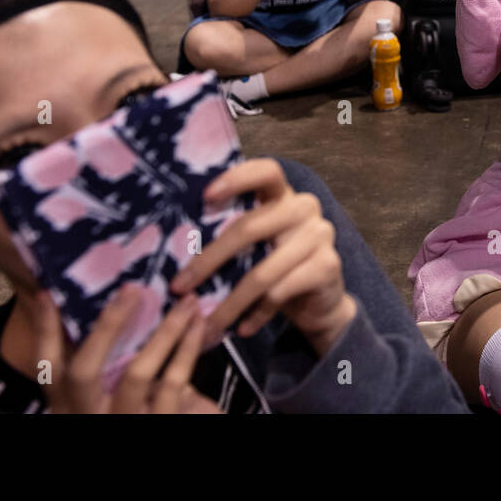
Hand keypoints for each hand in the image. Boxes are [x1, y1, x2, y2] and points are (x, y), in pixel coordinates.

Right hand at [31, 287, 219, 412]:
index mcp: (71, 409)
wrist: (177, 461)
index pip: (47, 371)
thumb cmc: (145, 414)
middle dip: (106, 326)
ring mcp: (124, 424)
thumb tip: (122, 308)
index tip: (48, 294)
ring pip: (136, 374)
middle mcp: (89, 418)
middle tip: (132, 288)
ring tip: (186, 302)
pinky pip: (173, 382)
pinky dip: (188, 349)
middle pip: (82, 372)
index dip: (44, 333)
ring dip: (165, 331)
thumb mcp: (118, 397)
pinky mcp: (159, 426)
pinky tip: (198, 325)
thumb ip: (113, 366)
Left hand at [170, 158, 356, 354]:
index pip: (266, 171)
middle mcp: (304, 208)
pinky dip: (255, 314)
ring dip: (229, 304)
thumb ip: (233, 234)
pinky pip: (279, 293)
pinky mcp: (327, 266)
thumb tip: (174, 243)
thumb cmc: (277, 268)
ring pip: (262, 271)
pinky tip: (241, 329)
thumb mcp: (257, 246)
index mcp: (283, 195)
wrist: (321, 303)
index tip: (205, 197)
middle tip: (179, 287)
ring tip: (206, 325)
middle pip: (249, 228)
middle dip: (209, 261)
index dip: (237, 179)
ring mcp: (319, 235)